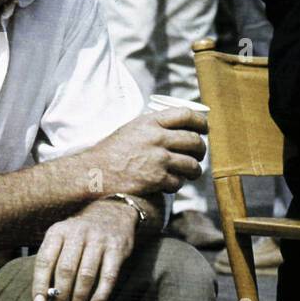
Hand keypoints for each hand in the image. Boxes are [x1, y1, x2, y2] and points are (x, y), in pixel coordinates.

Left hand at [32, 200, 136, 300]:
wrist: (112, 212)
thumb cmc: (81, 233)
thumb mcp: (62, 237)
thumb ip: (53, 260)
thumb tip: (45, 295)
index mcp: (58, 231)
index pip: (45, 260)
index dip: (40, 283)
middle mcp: (78, 234)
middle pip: (66, 270)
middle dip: (61, 296)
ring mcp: (99, 240)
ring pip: (86, 275)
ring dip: (79, 299)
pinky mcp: (117, 249)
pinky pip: (108, 276)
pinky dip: (100, 295)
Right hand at [84, 109, 205, 196]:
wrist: (94, 173)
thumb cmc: (112, 152)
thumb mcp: (132, 129)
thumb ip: (154, 127)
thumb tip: (180, 128)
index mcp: (150, 122)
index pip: (185, 115)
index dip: (201, 122)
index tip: (205, 129)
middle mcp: (157, 138)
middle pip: (194, 141)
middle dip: (201, 150)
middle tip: (199, 155)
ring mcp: (158, 159)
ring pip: (192, 165)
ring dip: (193, 171)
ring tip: (188, 173)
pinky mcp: (157, 179)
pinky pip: (179, 182)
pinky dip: (176, 185)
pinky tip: (168, 184)